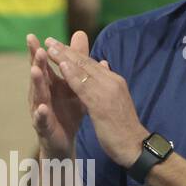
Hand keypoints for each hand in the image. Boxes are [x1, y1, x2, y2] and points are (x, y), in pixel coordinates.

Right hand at [27, 31, 89, 158]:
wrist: (65, 141)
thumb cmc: (67, 111)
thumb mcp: (73, 85)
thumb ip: (76, 62)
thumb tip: (80, 35)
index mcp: (49, 84)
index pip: (42, 64)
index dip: (37, 50)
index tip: (31, 35)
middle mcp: (41, 95)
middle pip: (37, 76)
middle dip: (36, 62)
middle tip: (37, 48)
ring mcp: (40, 111)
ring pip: (37, 95)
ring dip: (36, 83)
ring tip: (35, 70)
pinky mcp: (44, 127)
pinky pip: (42, 120)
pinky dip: (41, 114)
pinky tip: (42, 108)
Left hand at [40, 34, 147, 167]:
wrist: (135, 146)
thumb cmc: (124, 128)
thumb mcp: (115, 101)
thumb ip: (107, 84)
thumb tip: (103, 65)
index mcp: (114, 81)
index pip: (91, 64)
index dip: (74, 54)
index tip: (58, 45)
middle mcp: (112, 81)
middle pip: (86, 63)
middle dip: (67, 51)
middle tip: (50, 40)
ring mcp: (107, 91)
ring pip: (83, 70)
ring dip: (65, 58)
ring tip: (50, 48)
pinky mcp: (101, 103)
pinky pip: (84, 86)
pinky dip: (72, 75)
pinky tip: (61, 66)